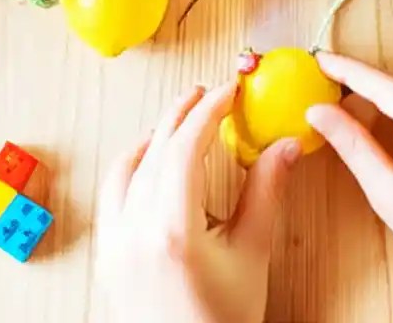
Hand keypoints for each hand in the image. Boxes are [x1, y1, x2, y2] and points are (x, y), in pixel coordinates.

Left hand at [97, 84, 301, 322]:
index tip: (229, 91)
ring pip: (129, 166)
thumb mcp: (252, 253)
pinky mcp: (108, 253)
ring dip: (156, 135)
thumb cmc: (222, 320)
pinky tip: (150, 158)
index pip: (186, 145)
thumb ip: (266, 192)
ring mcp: (114, 242)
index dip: (210, 110)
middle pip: (156, 148)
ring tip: (182, 118)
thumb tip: (284, 146)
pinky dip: (133, 164)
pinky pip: (113, 192)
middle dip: (184, 114)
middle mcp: (133, 230)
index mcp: (171, 227)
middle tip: (209, 94)